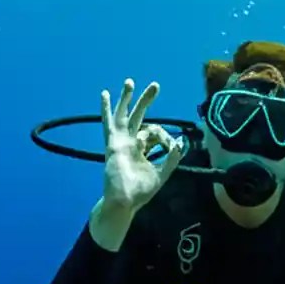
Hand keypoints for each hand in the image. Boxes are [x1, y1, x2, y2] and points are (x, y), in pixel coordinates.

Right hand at [100, 78, 183, 212]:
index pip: (154, 133)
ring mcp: (121, 142)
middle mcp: (130, 142)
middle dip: (146, 100)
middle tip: (156, 85)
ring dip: (127, 98)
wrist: (125, 202)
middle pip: (139, 116)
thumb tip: (180, 142)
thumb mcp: (162, 173)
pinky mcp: (114, 144)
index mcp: (141, 149)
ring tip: (130, 81)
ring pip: (125, 115)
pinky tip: (104, 94)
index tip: (172, 146)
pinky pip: (109, 124)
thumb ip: (171, 158)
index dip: (166, 137)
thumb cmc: (140, 191)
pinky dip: (106, 109)